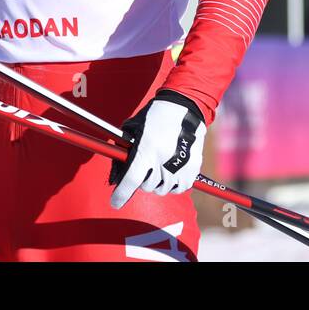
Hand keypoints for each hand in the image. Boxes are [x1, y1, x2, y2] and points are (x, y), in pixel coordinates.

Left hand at [108, 91, 205, 208]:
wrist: (184, 107)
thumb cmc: (155, 116)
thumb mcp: (134, 129)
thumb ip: (124, 151)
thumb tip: (117, 175)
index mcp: (147, 150)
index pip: (131, 180)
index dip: (121, 194)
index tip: (115, 202)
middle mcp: (164, 161)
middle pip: (147, 186)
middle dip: (142, 180)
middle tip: (145, 168)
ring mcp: (180, 167)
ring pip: (162, 189)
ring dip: (157, 182)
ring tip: (159, 166)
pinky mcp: (193, 170)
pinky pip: (179, 188)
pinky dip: (173, 184)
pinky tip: (171, 170)